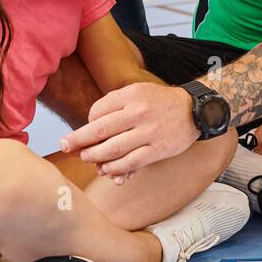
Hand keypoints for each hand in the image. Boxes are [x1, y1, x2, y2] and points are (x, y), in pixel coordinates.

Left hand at [58, 83, 199, 180]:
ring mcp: (149, 132)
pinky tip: (107, 171)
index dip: (87, 123)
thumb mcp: (139, 91)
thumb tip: (90, 124)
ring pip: (112, 149)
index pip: (98, 111)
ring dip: (94, 157)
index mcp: (132, 95)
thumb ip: (115, 104)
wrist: (195, 110)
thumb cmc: (161, 103)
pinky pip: (130, 163)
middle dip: (78, 141)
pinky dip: (115, 169)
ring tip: (87, 158)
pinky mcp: (158, 150)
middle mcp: (139, 112)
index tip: (84, 132)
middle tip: (66, 146)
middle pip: (99, 130)